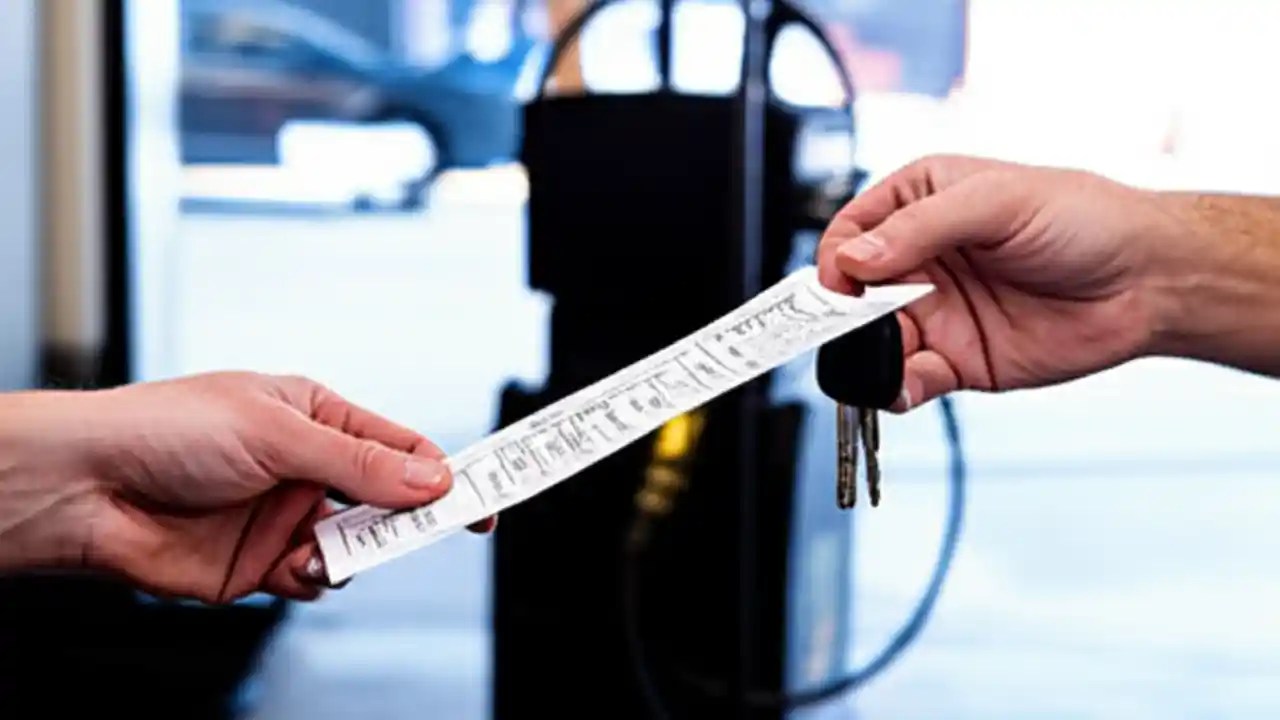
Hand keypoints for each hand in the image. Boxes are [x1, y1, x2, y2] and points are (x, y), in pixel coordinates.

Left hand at [0, 372, 493, 603]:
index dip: (445, 468)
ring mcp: (285, 515)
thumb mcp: (279, 434)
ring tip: (328, 543)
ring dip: (356, 550)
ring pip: (357, 544)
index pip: (399, 444)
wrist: (88, 489)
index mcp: (315, 416)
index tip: (485, 493)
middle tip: (430, 528)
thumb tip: (434, 478)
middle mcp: (306, 467)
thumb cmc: (166, 430)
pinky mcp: (261, 563)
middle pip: (387, 499)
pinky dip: (319, 576)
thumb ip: (360, 464)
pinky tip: (296, 564)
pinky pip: (317, 577)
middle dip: (408, 516)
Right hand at [817, 154, 1185, 408]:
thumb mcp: (999, 201)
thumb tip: (855, 256)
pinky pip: (910, 378)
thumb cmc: (1086, 219)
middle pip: (853, 292)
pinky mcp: (958, 359)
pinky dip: (897, 388)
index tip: (841, 283)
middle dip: (844, 315)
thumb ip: (921, 227)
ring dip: (868, 357)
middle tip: (852, 330)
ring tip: (883, 362)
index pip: (850, 231)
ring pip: (875, 341)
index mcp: (921, 204)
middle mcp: (921, 258)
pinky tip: (906, 385)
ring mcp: (936, 312)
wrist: (1149, 281)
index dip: (836, 258)